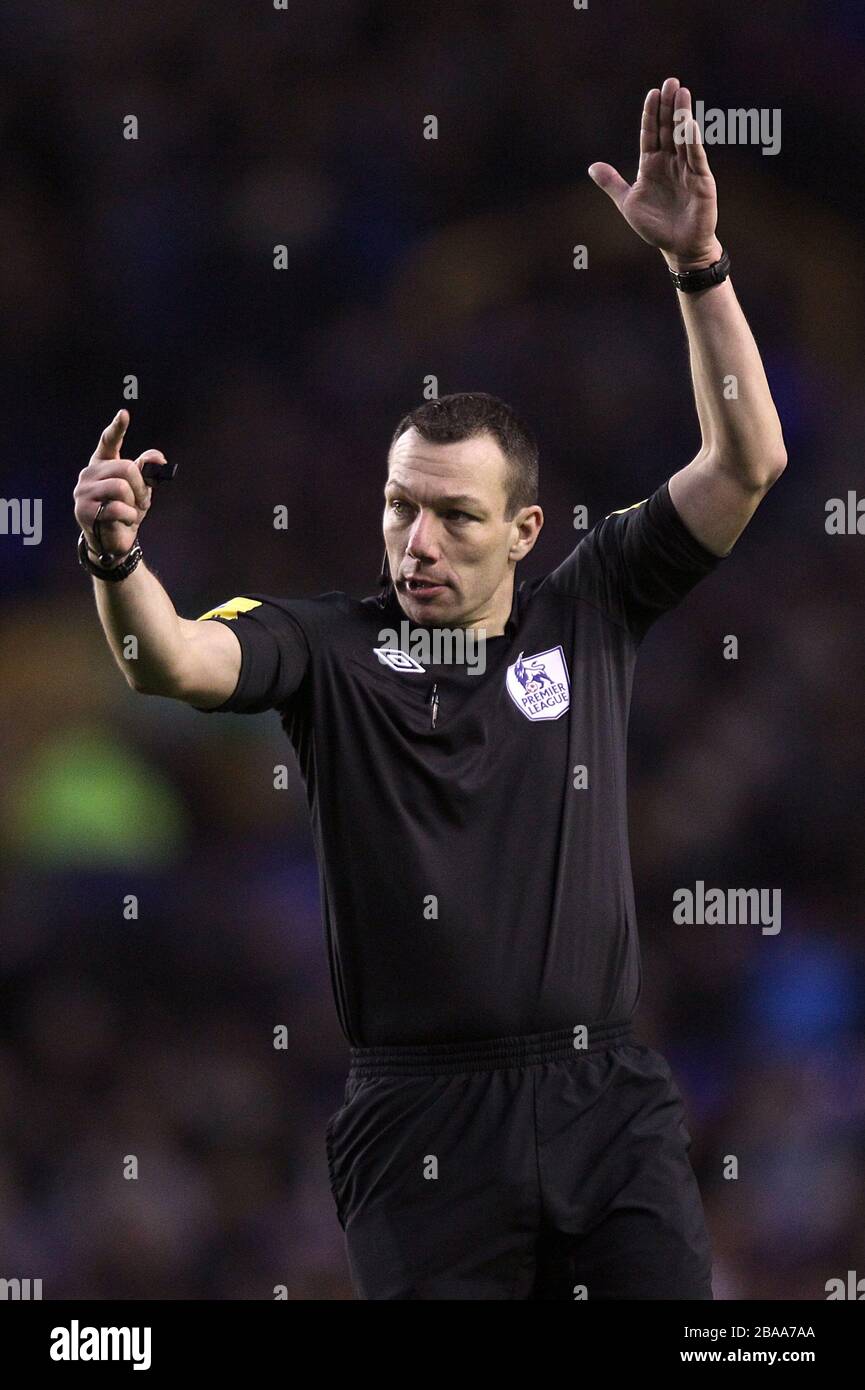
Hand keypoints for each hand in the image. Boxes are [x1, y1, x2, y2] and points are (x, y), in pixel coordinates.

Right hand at [73, 410, 164, 562]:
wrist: (116, 541)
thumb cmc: (126, 510)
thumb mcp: (141, 489)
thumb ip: (148, 471)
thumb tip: (158, 459)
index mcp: (102, 464)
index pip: (108, 442)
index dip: (117, 428)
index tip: (124, 414)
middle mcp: (89, 474)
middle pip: (126, 467)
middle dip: (141, 486)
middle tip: (140, 500)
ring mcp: (83, 492)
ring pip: (121, 486)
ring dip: (135, 502)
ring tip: (130, 511)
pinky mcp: (85, 511)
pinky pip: (118, 507)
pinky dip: (129, 515)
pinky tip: (124, 520)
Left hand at [588, 77, 720, 271]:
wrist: (679, 247)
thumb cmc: (655, 225)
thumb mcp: (628, 203)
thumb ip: (612, 183)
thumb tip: (591, 167)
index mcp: (652, 164)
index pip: (651, 133)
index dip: (651, 114)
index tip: (652, 92)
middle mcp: (671, 162)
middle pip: (669, 128)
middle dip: (669, 106)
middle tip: (671, 82)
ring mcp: (687, 169)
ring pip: (684, 138)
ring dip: (683, 116)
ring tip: (682, 93)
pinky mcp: (701, 180)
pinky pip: (696, 157)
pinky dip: (693, 141)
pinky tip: (690, 123)